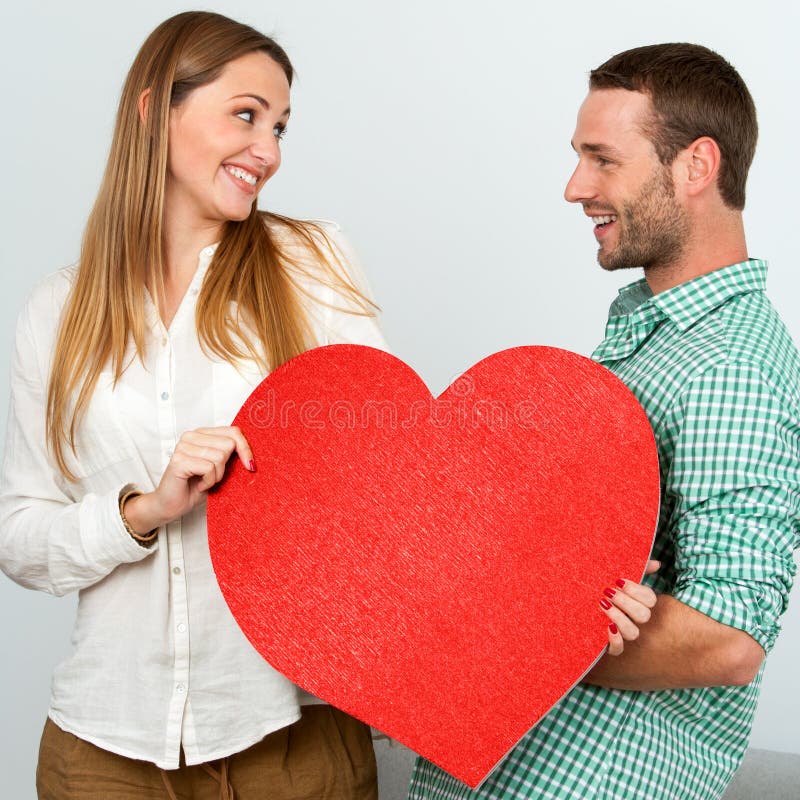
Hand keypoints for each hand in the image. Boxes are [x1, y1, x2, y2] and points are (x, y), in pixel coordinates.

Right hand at [123, 426, 253, 533]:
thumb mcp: (219, 468)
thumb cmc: (195, 487)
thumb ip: (230, 456)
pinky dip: (208, 482)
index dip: (245, 448)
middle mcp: (191, 436)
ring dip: (216, 476)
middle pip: (228, 444)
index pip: (233, 431)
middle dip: (225, 466)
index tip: (251, 466)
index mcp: (202, 434)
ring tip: (204, 482)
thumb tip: (253, 454)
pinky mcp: (179, 460)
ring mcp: (183, 447)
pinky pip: (209, 468)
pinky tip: (199, 485)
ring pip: (219, 457)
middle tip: (212, 477)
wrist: (171, 506)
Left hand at [604, 560, 659, 655]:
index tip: (618, 581)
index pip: (649, 599)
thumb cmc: (601, 592)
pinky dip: (615, 640)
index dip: (637, 590)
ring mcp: (623, 634)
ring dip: (620, 617)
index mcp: (637, 603)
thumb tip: (657, 563)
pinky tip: (608, 627)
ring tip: (603, 604)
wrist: (575, 612)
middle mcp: (633, 620)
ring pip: (633, 632)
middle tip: (608, 591)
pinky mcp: (610, 646)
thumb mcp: (615, 579)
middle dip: (626, 602)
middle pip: (643, 615)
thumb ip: (636, 570)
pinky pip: (618, 649)